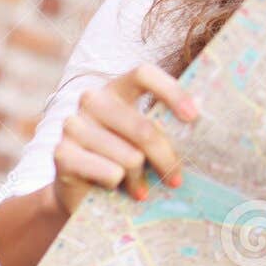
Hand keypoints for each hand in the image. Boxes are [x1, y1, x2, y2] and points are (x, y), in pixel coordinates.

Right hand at [51, 63, 197, 216]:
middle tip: (177, 178)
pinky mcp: (61, 154)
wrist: (78, 191)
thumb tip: (204, 103)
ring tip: (140, 187)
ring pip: (130, 156)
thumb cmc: (122, 157)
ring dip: (140, 178)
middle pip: (144, 127)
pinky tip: (117, 188)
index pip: (144, 74)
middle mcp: (91, 100)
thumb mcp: (145, 138)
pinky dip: (120, 185)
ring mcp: (73, 125)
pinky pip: (110, 172)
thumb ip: (168, 121)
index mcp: (115, 88)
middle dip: (167, 157)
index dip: (172, 91)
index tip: (194, 117)